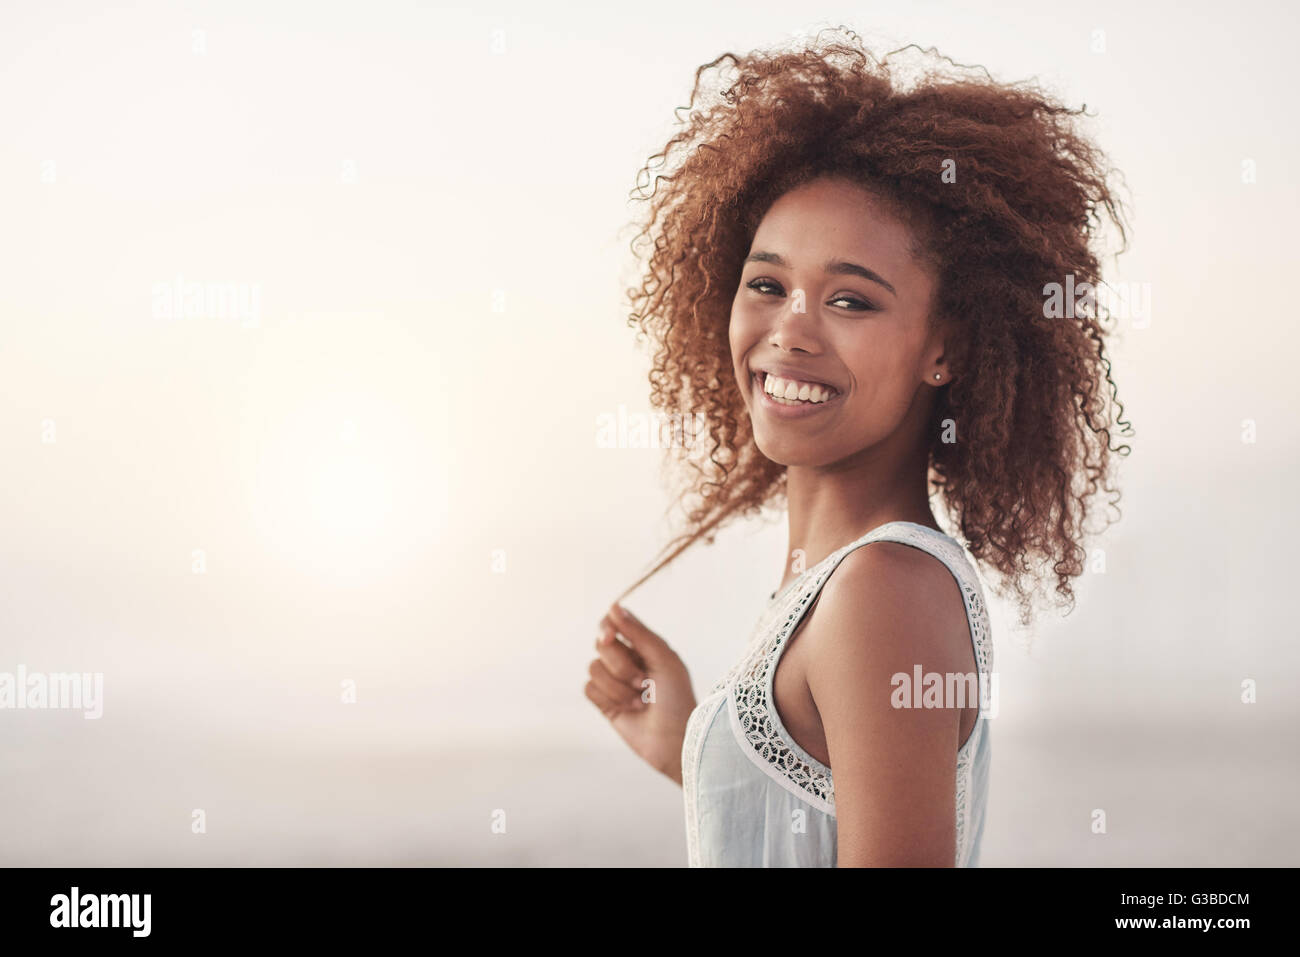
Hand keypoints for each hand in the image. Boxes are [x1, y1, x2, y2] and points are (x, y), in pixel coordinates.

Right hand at [584, 603, 696, 784]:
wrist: (675, 739)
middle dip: (620, 665)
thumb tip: (614, 606)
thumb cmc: (677, 697)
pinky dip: (608, 698)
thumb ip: (638, 632)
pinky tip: (628, 710)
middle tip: (644, 682)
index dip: (607, 627)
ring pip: (594, 668)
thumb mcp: (663, 658)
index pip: (613, 624)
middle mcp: (627, 660)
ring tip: (640, 700)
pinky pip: (589, 688)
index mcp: (643, 646)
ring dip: (617, 687)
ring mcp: (614, 681)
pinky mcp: (604, 702)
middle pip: (601, 646)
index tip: (610, 636)